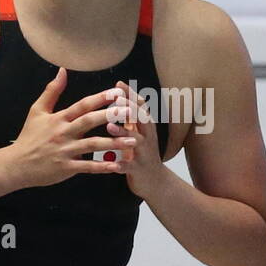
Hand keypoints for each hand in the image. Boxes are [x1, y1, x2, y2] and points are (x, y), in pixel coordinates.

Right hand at [6, 68, 135, 186]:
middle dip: (111, 115)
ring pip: (92, 145)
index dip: (100, 98)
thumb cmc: (29, 136)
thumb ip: (52, 91)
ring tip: (133, 141)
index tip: (118, 92)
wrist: (16, 164)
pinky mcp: (66, 168)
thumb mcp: (37, 111)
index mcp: (59, 118)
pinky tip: (117, 166)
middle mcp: (63, 133)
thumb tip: (62, 70)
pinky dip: (102, 166)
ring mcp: (65, 151)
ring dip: (114, 142)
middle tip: (130, 112)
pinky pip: (87, 167)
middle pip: (89, 121)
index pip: (82, 105)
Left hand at [109, 80, 164, 198]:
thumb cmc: (143, 153)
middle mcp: (147, 137)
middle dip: (130, 108)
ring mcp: (144, 153)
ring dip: (122, 133)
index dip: (131, 94)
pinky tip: (111, 163)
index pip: (141, 106)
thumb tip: (121, 92)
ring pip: (135, 141)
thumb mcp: (140, 131)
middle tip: (116, 99)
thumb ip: (131, 114)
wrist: (155, 181)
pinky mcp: (138, 169)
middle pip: (142, 119)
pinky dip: (120, 164)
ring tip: (110, 126)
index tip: (118, 83)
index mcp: (146, 126)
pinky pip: (129, 166)